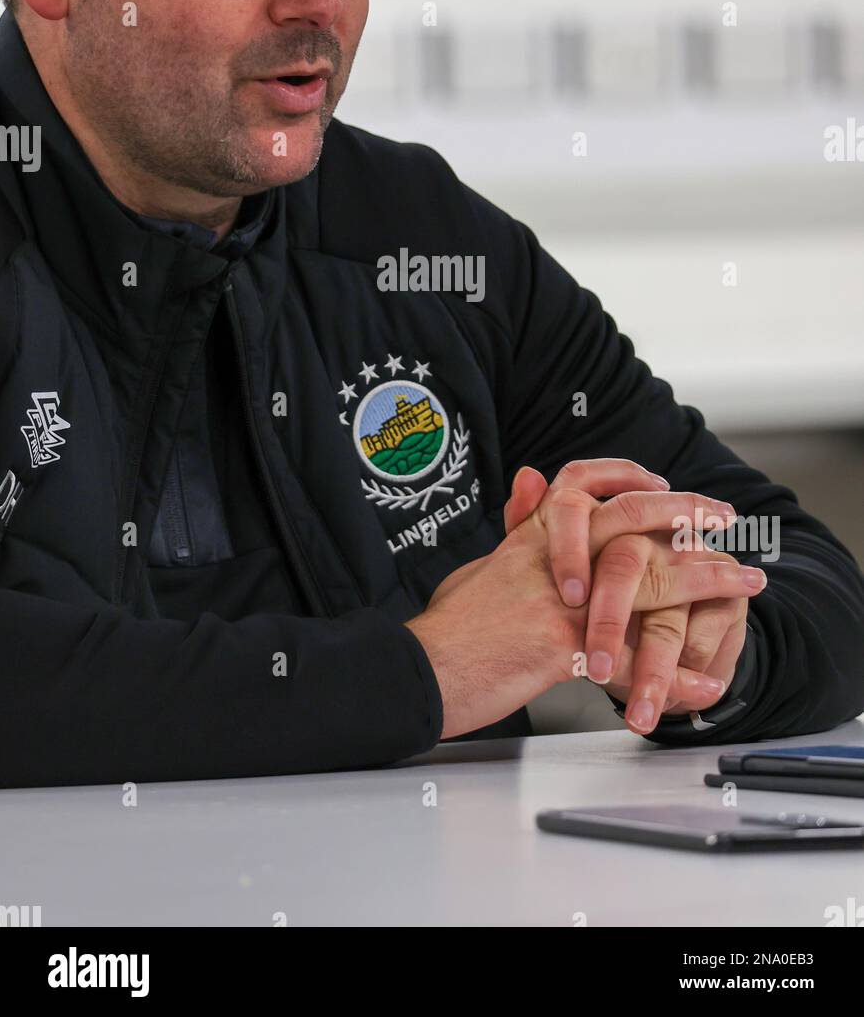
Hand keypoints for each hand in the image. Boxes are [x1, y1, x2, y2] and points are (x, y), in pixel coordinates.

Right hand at [406, 470, 764, 740]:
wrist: (418, 669)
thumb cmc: (446, 628)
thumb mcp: (482, 563)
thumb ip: (518, 526)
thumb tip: (534, 476)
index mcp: (530, 539)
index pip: (583, 483)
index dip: (628, 477)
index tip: (661, 482)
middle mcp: (547, 557)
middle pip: (630, 517)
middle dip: (687, 514)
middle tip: (725, 518)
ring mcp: (556, 598)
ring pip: (646, 577)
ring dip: (705, 581)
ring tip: (745, 584)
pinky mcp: (558, 644)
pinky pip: (632, 659)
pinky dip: (672, 677)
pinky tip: (702, 687)